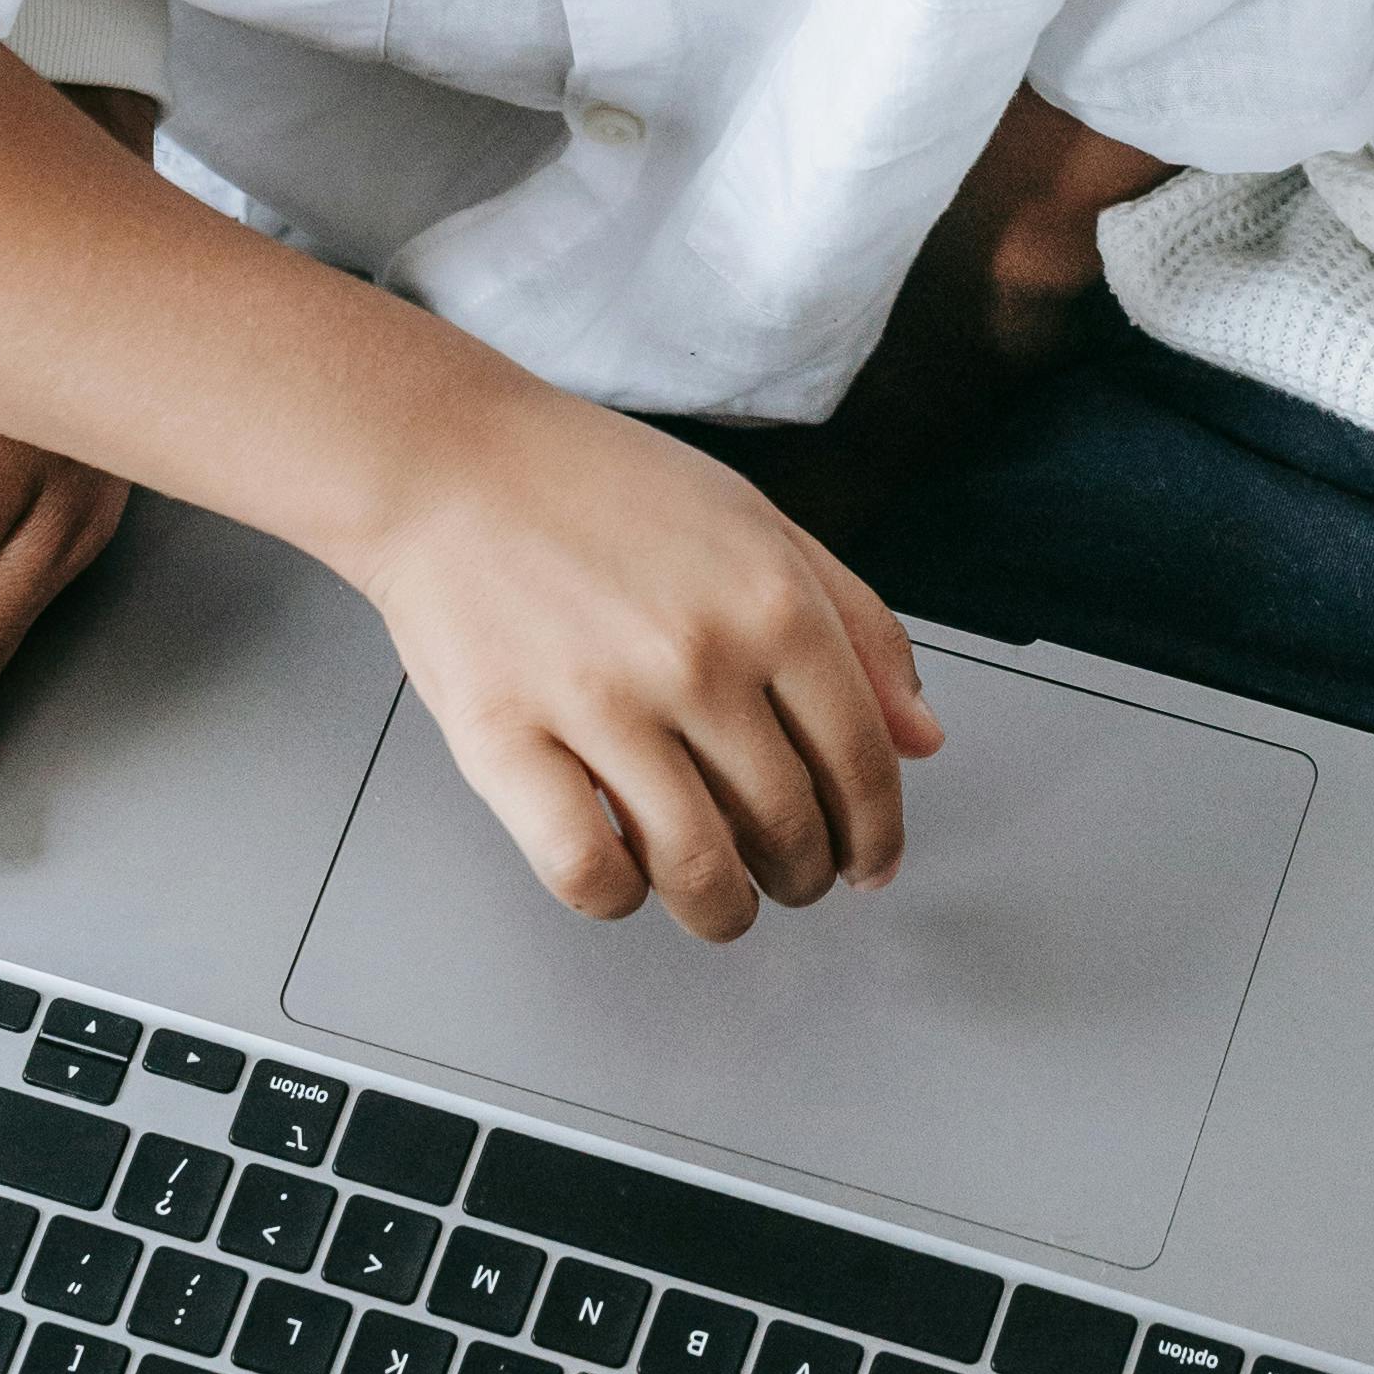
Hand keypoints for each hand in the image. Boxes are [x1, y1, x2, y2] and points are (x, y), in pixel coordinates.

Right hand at [345, 371, 940, 940]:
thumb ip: (856, 627)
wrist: (451, 462)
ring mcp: (600, 706)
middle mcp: (699, 659)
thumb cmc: (602, 489)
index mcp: (773, 601)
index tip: (870, 863)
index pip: (862, 763)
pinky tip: (626, 876)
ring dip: (725, 912)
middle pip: (789, 826)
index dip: (876, 835)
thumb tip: (921, 738)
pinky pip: (587, 872)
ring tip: (722, 903)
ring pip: (699, 870)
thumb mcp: (761, 527)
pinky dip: (619, 899)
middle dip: (805, 877)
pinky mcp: (506, 744)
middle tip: (794, 880)